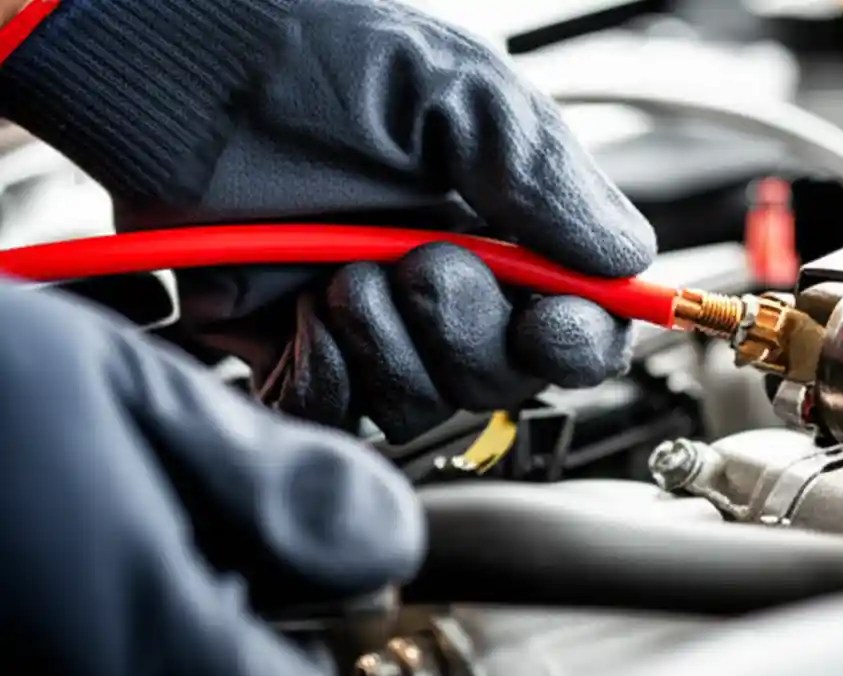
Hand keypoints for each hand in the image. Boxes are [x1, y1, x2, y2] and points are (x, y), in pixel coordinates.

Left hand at [0, 0, 656, 442]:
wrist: (184, 73)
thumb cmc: (319, 59)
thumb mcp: (457, 93)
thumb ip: (543, 177)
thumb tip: (625, 255)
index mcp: (507, 226)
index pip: (580, 319)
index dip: (580, 341)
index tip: (553, 326)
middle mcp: (449, 284)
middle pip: (504, 376)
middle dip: (470, 333)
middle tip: (426, 263)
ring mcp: (374, 323)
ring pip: (425, 405)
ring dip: (396, 351)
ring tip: (348, 274)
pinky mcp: (297, 350)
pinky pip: (338, 415)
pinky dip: (331, 381)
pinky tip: (310, 318)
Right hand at [0, 282, 424, 675]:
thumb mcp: (130, 393)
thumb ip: (270, 481)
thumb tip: (385, 537)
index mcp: (136, 639)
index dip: (318, 633)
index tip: (305, 566)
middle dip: (234, 627)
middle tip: (195, 526)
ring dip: (160, 626)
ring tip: (118, 524)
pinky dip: (92, 628)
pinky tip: (58, 546)